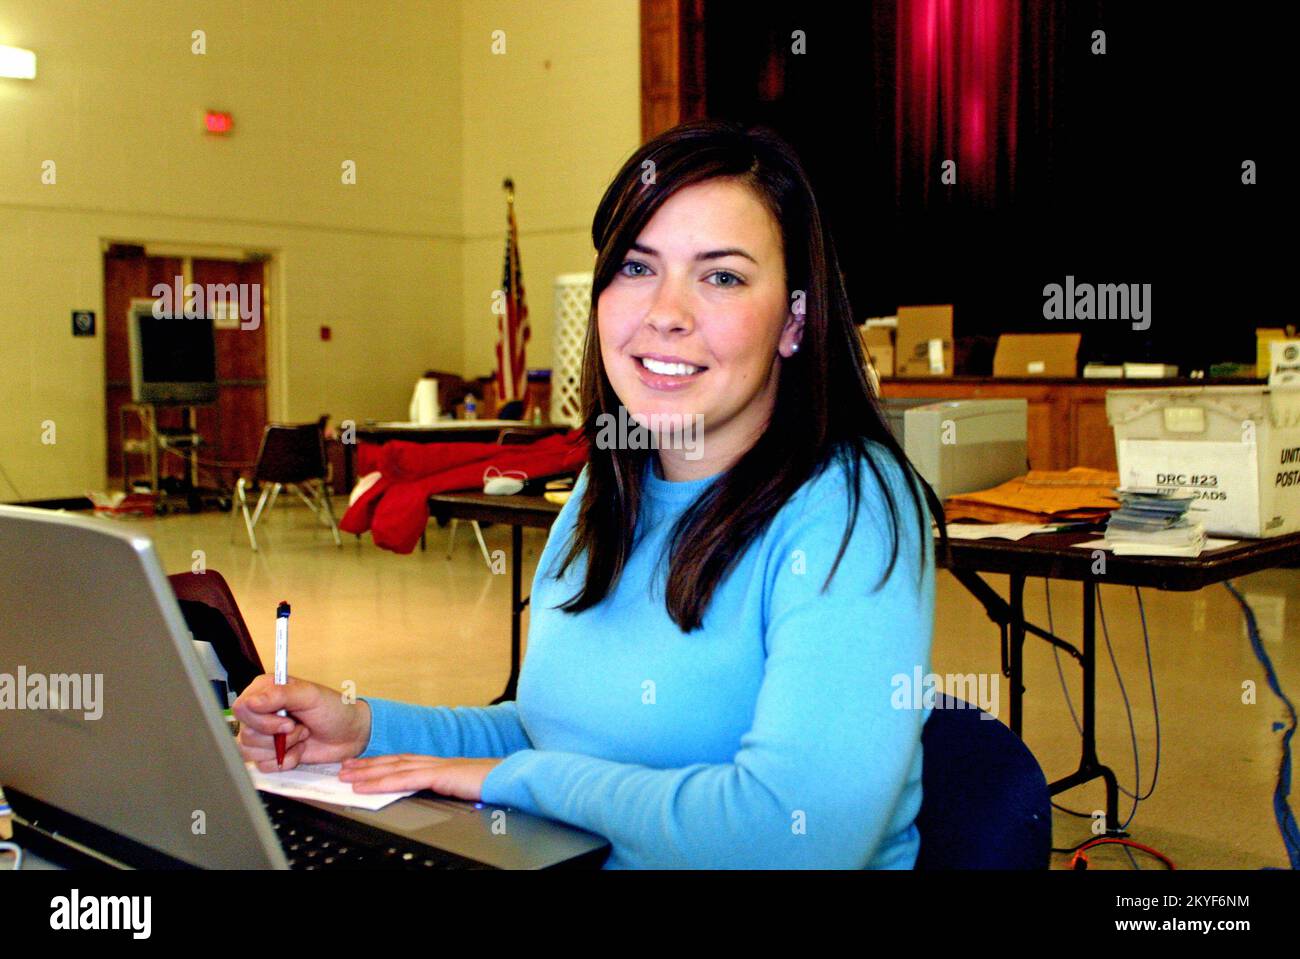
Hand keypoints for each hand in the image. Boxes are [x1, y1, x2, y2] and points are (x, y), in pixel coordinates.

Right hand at [233, 674, 370, 771]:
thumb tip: (251, 702)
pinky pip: (263, 765)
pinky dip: (286, 761)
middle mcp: (260, 712)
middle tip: (299, 728)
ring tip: (302, 737)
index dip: (262, 720)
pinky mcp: (271, 754)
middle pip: (246, 733)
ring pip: (251, 751)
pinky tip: (300, 750)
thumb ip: (281, 695)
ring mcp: (264, 735)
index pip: (242, 708)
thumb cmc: (334, 709)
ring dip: (283, 748)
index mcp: (265, 691)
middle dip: (277, 736)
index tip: (287, 721)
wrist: (350, 735)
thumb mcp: (311, 696)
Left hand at [338, 755, 502, 801]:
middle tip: (343, 768)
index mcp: (443, 766)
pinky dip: (382, 782)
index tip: (362, 767)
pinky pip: (405, 779)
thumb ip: (450, 791)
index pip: (406, 762)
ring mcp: (438, 766)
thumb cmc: (497, 787)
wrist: (515, 780)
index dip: (382, 764)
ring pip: (394, 767)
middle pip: (395, 761)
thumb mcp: (467, 791)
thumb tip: (440, 799)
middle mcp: (437, 762)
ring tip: (346, 777)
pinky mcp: (440, 775)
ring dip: (368, 772)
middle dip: (367, 765)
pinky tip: (366, 786)